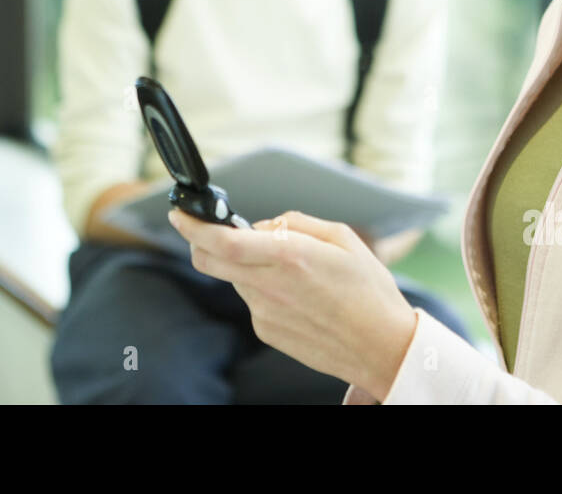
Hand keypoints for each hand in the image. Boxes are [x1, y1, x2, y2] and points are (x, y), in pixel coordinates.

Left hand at [168, 208, 418, 401]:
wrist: (383, 348)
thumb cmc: (369, 291)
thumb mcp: (343, 238)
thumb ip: (296, 223)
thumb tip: (263, 225)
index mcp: (290, 257)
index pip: (223, 241)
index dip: (192, 226)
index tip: (178, 214)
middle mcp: (271, 286)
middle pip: (209, 261)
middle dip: (200, 242)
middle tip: (211, 230)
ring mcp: (265, 313)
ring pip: (234, 278)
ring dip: (243, 266)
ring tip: (288, 270)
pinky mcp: (267, 332)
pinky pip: (252, 301)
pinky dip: (262, 289)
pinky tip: (296, 295)